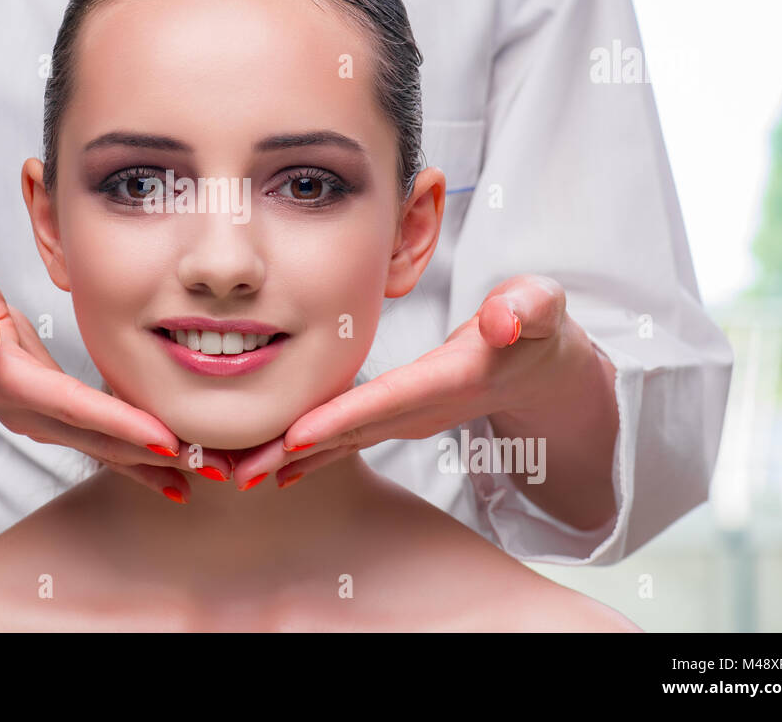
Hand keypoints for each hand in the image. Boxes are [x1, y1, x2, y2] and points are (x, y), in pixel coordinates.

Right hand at [0, 256, 233, 502]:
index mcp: (7, 378)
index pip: (72, 404)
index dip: (119, 422)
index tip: (165, 437)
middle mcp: (27, 411)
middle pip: (98, 438)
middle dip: (156, 453)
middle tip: (211, 463)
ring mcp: (41, 422)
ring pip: (105, 449)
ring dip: (157, 463)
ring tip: (209, 471)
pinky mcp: (56, 421)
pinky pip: (103, 446)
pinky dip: (140, 462)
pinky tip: (176, 478)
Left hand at [225, 274, 618, 528]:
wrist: (541, 368)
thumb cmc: (534, 328)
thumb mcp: (540, 307)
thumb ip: (527, 309)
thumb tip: (504, 320)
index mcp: (450, 379)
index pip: (388, 400)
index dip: (342, 417)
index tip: (296, 435)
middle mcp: (423, 409)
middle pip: (350, 433)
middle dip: (295, 453)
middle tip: (241, 470)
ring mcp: (408, 419)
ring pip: (341, 441)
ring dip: (291, 459)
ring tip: (240, 474)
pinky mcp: (397, 418)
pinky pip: (346, 439)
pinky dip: (309, 453)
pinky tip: (275, 466)